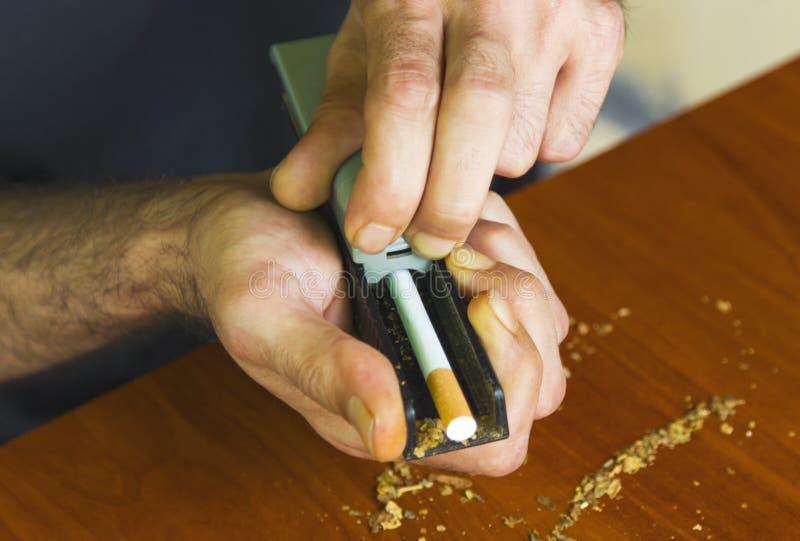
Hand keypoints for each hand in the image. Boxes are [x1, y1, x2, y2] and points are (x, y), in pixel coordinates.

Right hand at [191, 174, 566, 474]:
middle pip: (539, 383)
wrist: (243, 221)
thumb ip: (323, 370)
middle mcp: (430, 384)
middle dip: (523, 313)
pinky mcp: (461, 290)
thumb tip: (386, 434)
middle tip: (465, 262)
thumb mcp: (264, 318)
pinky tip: (457, 225)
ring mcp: (453, 336)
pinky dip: (507, 244)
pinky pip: (526, 277)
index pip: (494, 441)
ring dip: (515, 271)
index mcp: (386, 414)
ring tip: (453, 239)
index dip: (510, 382)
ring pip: (544, 327)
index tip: (479, 305)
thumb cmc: (242, 271)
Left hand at [271, 0, 623, 258]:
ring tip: (465, 141)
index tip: (371, 233)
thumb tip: (299, 193)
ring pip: (522, 144)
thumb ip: (333, 122)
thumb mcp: (365, 51)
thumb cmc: (420, 5)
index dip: (389, 179)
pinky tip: (513, 120)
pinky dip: (532, 152)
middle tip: (427, 239)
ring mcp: (556, 13)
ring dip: (486, 171)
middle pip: (477, 118)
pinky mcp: (601, 35)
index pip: (404, 95)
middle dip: (447, 201)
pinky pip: (565, 141)